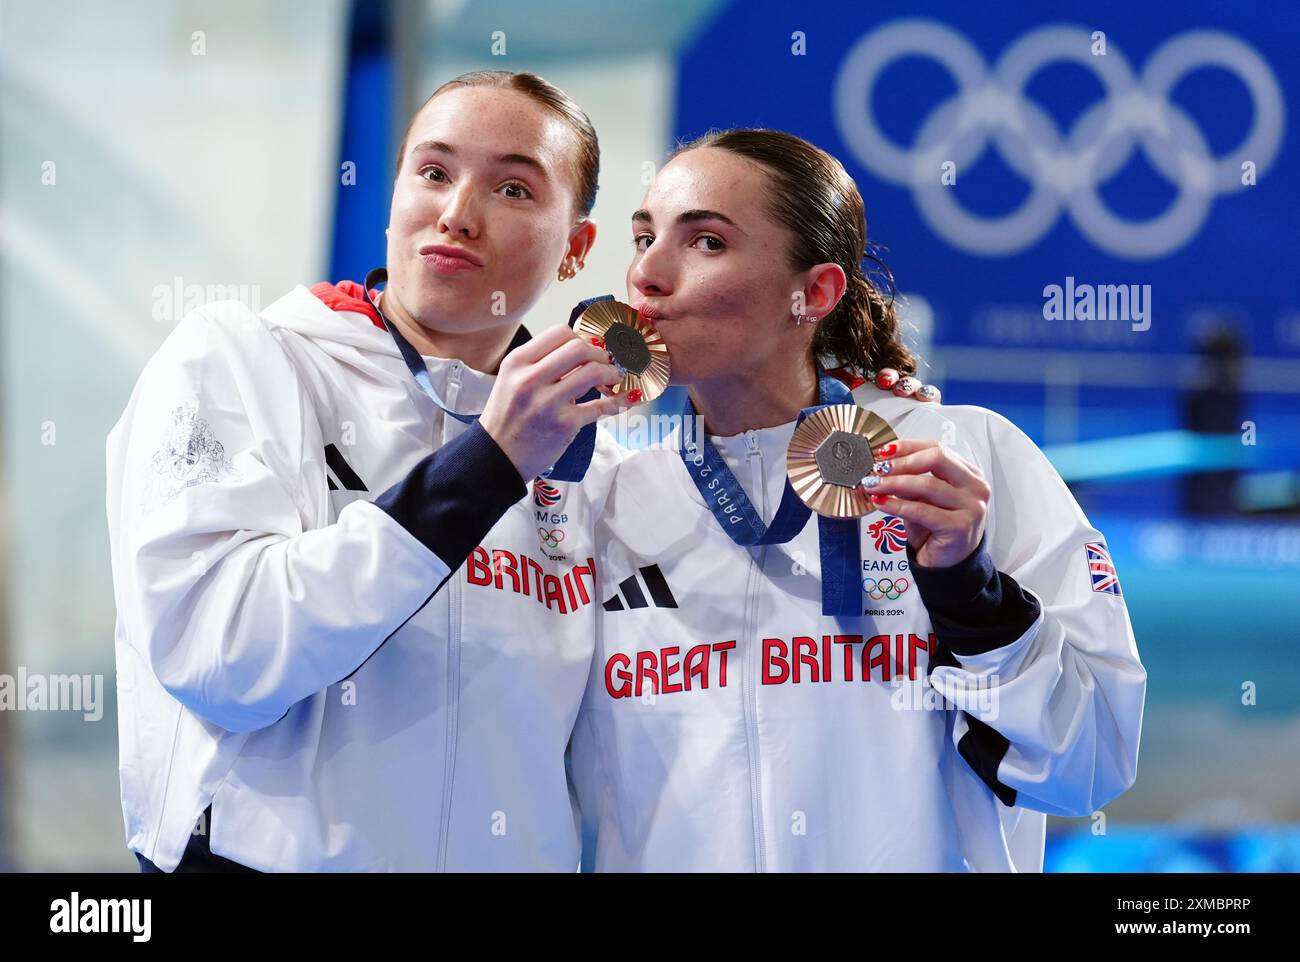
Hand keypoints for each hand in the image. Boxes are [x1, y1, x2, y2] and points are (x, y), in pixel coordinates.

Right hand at [479, 325, 628, 480]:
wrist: (497, 458)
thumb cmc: (506, 419)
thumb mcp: (511, 381)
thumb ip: (540, 364)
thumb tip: (581, 351)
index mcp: (517, 363)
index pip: (559, 333)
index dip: (582, 338)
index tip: (590, 348)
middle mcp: (530, 379)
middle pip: (579, 348)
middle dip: (600, 353)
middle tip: (606, 361)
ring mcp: (547, 403)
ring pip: (593, 372)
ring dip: (611, 373)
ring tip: (613, 379)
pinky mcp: (564, 425)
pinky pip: (599, 407)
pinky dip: (617, 402)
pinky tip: (623, 400)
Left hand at [863, 439, 989, 568]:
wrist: (950, 566)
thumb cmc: (937, 530)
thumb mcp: (924, 500)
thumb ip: (911, 482)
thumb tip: (882, 467)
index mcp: (969, 474)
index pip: (937, 448)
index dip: (908, 447)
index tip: (883, 451)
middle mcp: (975, 487)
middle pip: (937, 458)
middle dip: (902, 461)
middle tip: (878, 468)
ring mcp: (971, 507)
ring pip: (928, 484)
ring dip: (894, 483)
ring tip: (873, 484)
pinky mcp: (960, 527)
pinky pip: (922, 511)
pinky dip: (897, 505)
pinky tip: (882, 503)